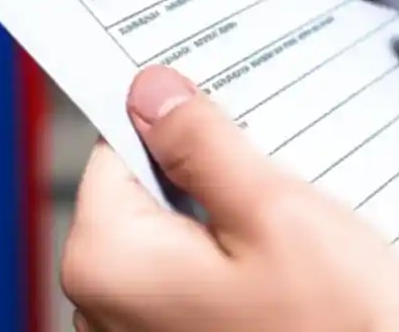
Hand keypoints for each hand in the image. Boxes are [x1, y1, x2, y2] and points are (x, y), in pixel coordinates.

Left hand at [61, 67, 398, 331]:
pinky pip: (193, 281)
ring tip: (294, 233)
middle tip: (280, 178)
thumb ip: (204, 145)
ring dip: (231, 221)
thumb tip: (153, 93)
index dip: (178, 118)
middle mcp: (104, 306)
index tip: (224, 107)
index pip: (118, 145)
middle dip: (212, 174)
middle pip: (149, 193)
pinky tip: (286, 271)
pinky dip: (235, 263)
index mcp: (109, 260)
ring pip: (178, 237)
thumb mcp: (276, 212)